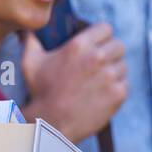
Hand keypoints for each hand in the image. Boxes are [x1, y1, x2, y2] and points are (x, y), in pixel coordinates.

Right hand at [21, 25, 126, 143]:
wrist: (52, 123)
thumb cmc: (40, 92)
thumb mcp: (30, 63)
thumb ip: (30, 41)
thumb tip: (26, 30)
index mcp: (79, 45)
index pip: (106, 29)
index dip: (101, 36)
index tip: (96, 45)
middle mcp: (97, 57)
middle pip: (118, 45)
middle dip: (110, 53)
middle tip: (99, 65)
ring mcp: (110, 76)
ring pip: (123, 65)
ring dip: (114, 71)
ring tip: (99, 82)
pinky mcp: (118, 93)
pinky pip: (125, 83)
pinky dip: (117, 88)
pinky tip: (102, 94)